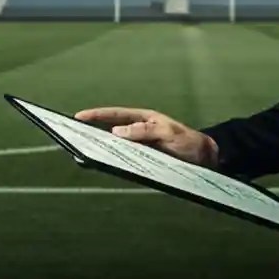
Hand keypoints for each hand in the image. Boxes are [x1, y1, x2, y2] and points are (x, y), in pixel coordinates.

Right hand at [74, 106, 218, 168]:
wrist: (206, 158)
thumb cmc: (189, 142)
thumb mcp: (168, 134)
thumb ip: (144, 131)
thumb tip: (116, 132)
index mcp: (144, 118)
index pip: (116, 115)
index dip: (97, 115)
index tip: (78, 116)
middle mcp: (140, 130)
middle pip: (111, 128)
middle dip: (93, 130)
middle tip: (73, 134)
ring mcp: (141, 145)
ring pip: (116, 144)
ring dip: (102, 147)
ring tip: (83, 152)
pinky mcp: (144, 158)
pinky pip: (125, 157)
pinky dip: (113, 159)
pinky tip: (104, 164)